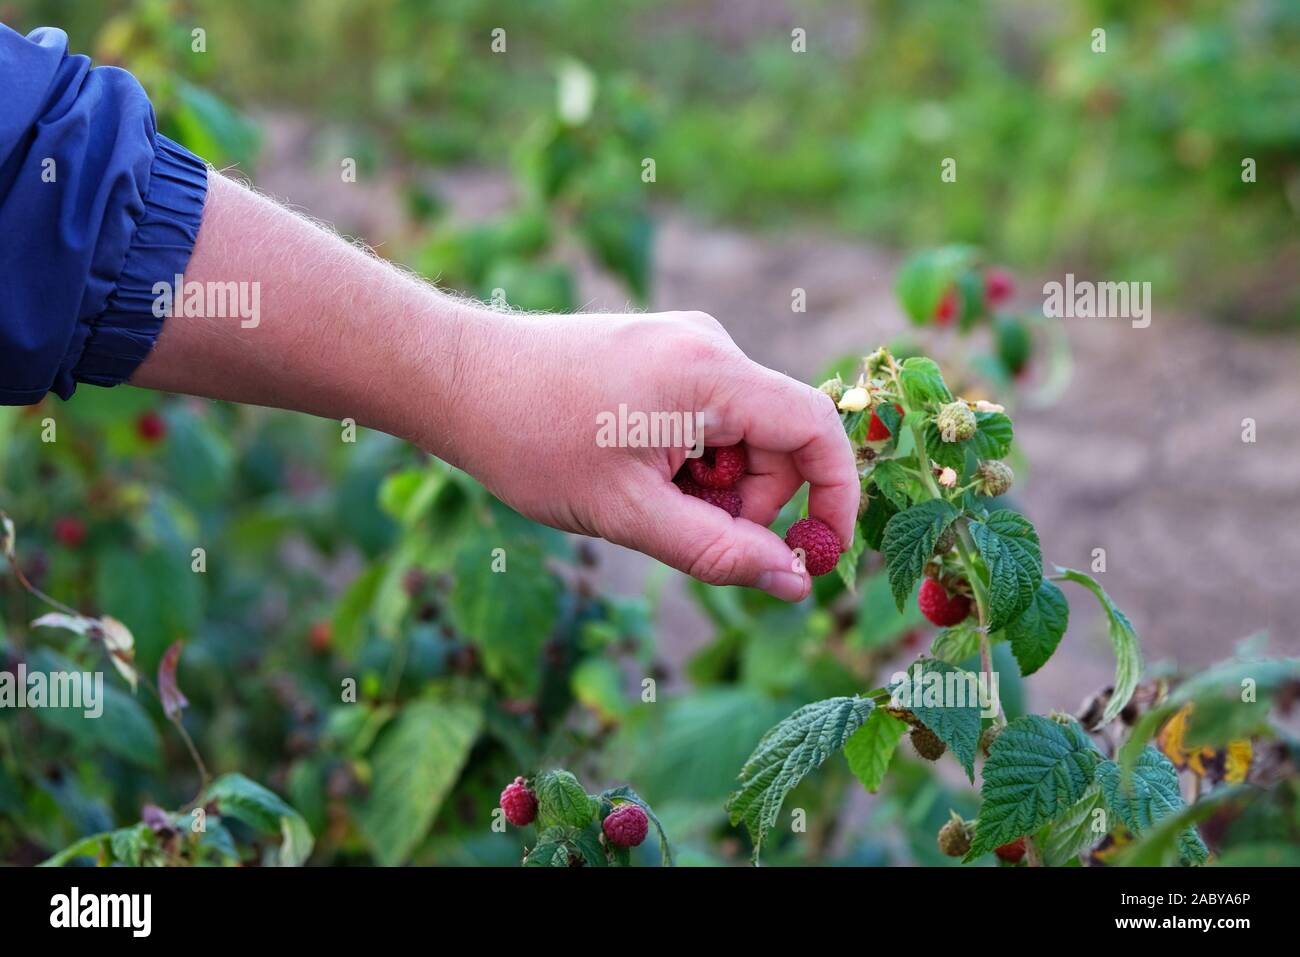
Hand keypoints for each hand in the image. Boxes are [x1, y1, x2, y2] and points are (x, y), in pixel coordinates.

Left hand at [133, 174, 857, 599]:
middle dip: (751, 503)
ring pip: (739, 435)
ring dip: (713, 486)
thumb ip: (718, 552)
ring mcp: (683, 346)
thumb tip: (794, 584)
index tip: (816, 558)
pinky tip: (629, 472)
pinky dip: (688, 462)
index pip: (817, 430)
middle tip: (686, 536)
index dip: (835, 499)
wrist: (453, 377)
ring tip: (640, 500)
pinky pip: (706, 418)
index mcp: (710, 374)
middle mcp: (709, 346)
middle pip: (777, 440)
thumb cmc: (529, 440)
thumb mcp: (627, 514)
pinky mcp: (660, 354)